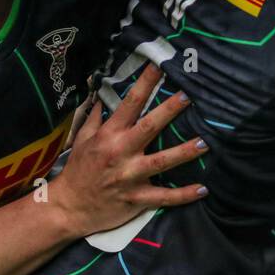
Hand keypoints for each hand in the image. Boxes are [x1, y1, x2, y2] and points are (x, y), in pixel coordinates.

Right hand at [49, 65, 208, 236]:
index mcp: (109, 135)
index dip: (145, 84)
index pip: (129, 104)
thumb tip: (103, 95)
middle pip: (149, 127)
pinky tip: (202, 190)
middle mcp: (121, 152)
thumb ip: (96, 117)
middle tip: (188, 96)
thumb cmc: (78, 170)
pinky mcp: (136, 198)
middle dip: (169, 111)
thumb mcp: (82, 139)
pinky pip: (163, 197)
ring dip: (184, 152)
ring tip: (205, 143)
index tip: (159, 67)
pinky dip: (183, 195)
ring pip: (161, 162)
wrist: (69, 207)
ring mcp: (129, 176)